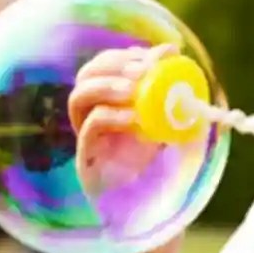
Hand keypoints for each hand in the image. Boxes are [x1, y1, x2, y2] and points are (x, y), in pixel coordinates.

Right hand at [67, 47, 168, 198]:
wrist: (154, 200)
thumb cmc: (160, 157)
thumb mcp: (172, 118)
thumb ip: (171, 89)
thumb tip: (175, 52)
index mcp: (108, 100)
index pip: (105, 66)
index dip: (125, 56)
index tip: (154, 56)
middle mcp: (91, 114)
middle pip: (86, 76)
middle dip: (112, 65)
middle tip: (141, 69)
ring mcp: (85, 135)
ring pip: (78, 98)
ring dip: (105, 86)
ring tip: (133, 89)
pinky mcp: (85, 157)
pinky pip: (89, 129)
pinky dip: (110, 117)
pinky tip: (134, 117)